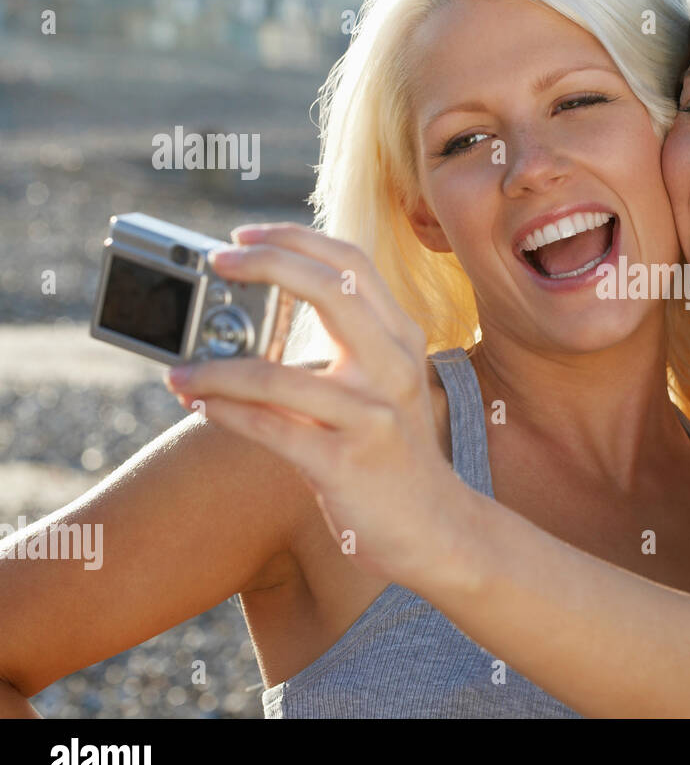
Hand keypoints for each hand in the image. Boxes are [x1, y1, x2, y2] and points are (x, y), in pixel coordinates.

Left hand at [162, 223, 462, 584]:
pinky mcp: (346, 463)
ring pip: (277, 376)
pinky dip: (225, 414)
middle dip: (264, 265)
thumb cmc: (394, 453)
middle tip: (217, 262)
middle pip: (328, 290)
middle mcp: (393, 368)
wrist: (434, 527)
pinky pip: (270, 430)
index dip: (294, 239)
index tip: (243, 237)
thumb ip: (343, 347)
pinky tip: (201, 408)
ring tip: (181, 371)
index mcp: (401, 340)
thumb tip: (254, 320)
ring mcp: (372, 415)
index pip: (351, 264)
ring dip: (214, 371)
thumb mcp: (386, 386)